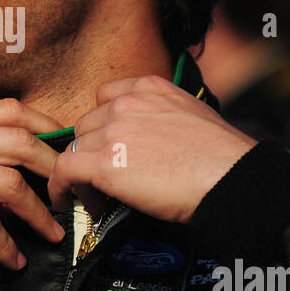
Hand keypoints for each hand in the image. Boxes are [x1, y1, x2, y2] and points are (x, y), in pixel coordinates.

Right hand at [0, 98, 66, 269]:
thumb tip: (7, 175)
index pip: (8, 108)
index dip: (44, 123)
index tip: (63, 146)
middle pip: (20, 140)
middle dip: (53, 167)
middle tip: (67, 191)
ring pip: (11, 183)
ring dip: (38, 213)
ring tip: (51, 234)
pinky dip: (6, 245)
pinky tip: (13, 259)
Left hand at [47, 75, 258, 224]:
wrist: (230, 178)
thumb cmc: (223, 158)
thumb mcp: (192, 116)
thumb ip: (162, 119)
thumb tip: (151, 144)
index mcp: (150, 88)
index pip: (106, 97)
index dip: (103, 125)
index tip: (107, 145)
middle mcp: (127, 103)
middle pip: (87, 126)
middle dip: (92, 151)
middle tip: (104, 178)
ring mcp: (114, 131)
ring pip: (75, 150)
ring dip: (82, 174)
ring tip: (97, 197)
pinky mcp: (104, 162)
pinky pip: (63, 170)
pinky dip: (59, 187)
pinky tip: (64, 201)